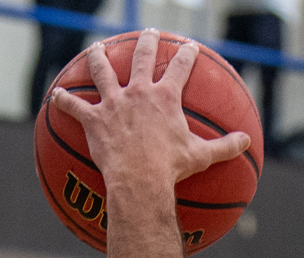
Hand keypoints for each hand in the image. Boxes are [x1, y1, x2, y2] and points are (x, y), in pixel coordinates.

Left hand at [48, 28, 251, 189]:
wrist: (139, 179)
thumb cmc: (171, 168)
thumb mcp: (202, 156)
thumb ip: (225, 146)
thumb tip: (248, 142)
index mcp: (165, 97)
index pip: (180, 67)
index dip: (186, 54)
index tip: (189, 46)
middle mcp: (138, 92)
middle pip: (142, 57)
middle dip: (146, 42)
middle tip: (149, 32)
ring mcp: (113, 103)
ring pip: (103, 72)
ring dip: (99, 58)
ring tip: (97, 49)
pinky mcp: (93, 120)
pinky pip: (75, 107)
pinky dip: (64, 101)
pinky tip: (56, 95)